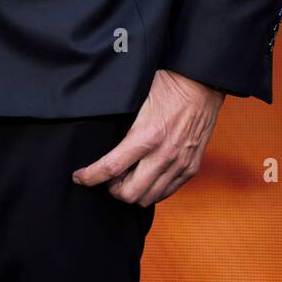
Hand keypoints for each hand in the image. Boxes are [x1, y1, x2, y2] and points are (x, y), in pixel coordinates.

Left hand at [71, 68, 224, 205]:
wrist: (202, 84)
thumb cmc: (168, 84)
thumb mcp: (137, 98)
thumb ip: (122, 122)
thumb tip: (99, 133)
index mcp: (147, 136)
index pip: (111, 168)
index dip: (90, 176)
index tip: (79, 177)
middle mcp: (164, 155)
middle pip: (129, 193)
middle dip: (111, 189)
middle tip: (105, 178)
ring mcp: (179, 164)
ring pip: (148, 198)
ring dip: (132, 193)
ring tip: (124, 179)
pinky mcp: (191, 167)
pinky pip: (167, 192)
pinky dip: (152, 191)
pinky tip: (144, 178)